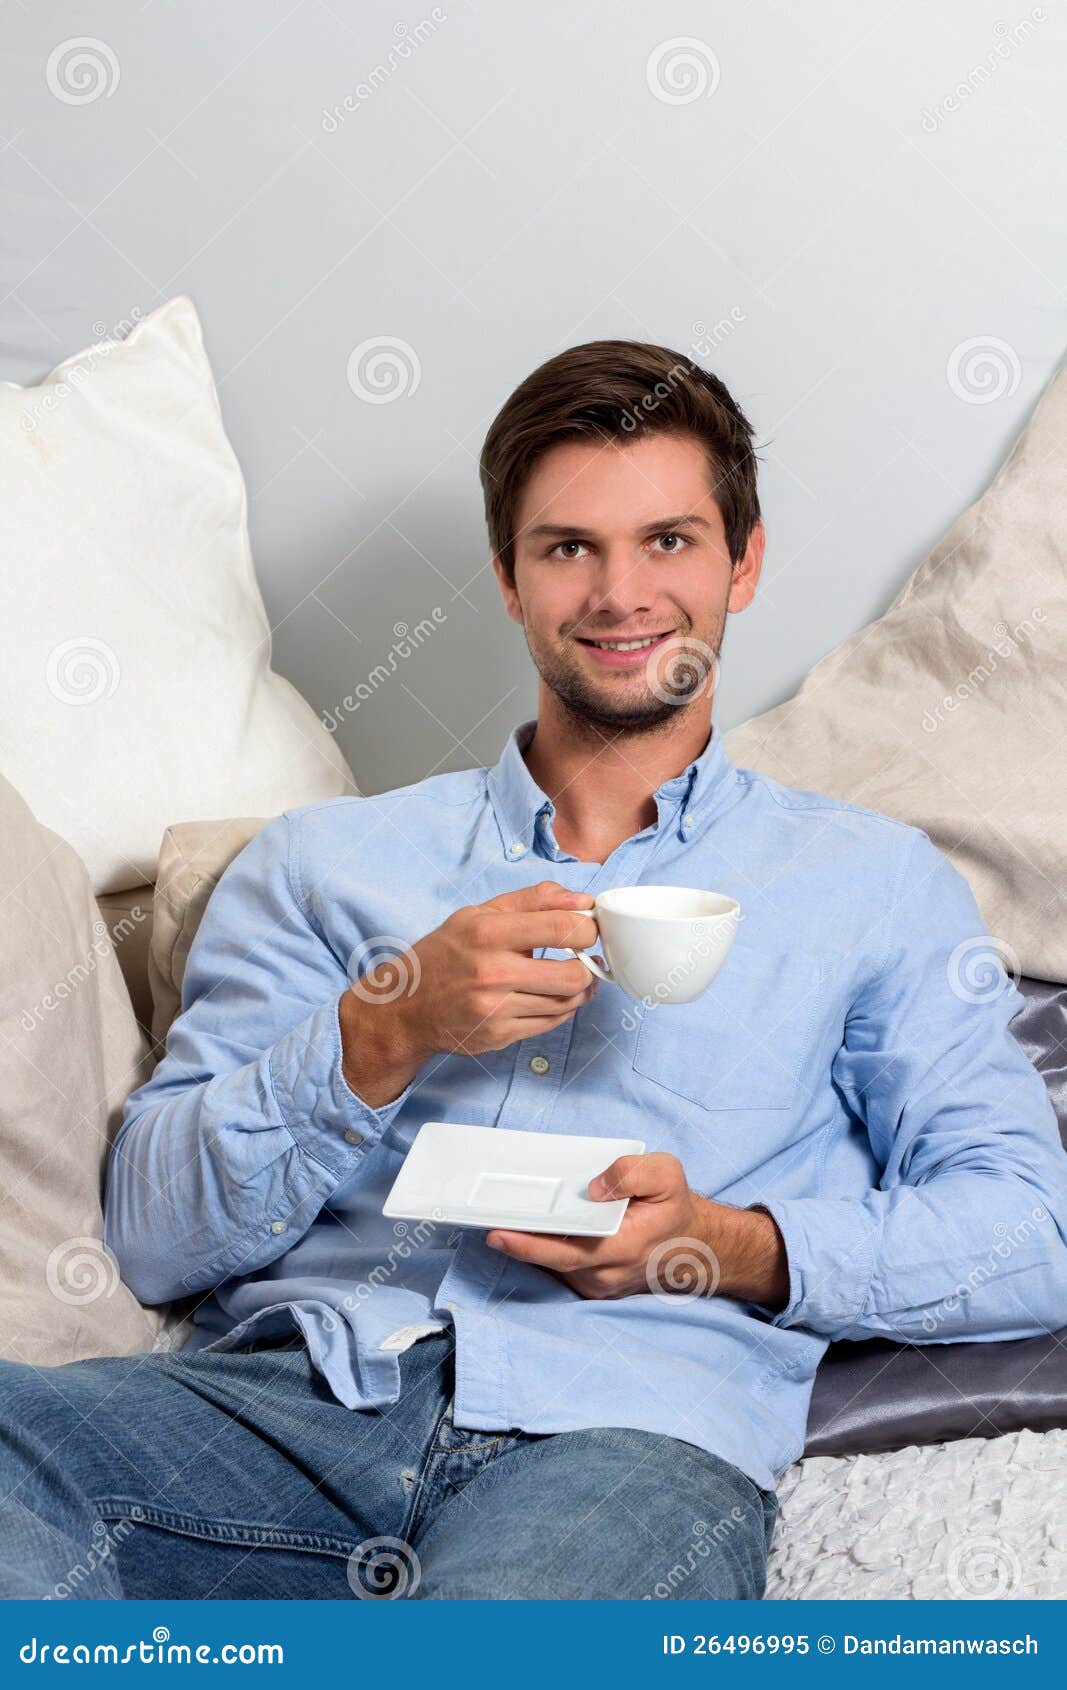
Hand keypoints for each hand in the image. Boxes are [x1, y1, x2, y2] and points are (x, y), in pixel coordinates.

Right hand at [339, 881, 599, 1107]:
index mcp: (487, 933)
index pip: (560, 928)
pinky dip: (562, 1008)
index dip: (587, 928)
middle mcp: (492, 973)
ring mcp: (496, 1009)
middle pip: (572, 974)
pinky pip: (551, 1023)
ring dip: (581, 989)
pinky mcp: (499, 1035)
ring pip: (566, 1003)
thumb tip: (581, 900)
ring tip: (576, 976)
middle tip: (587, 956)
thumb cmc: (445, 955)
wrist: (406, 1007)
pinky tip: (555, 996)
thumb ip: (532, 901)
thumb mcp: (477, 915)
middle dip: (589, 965)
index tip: (588, 928)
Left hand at [486, 1152, 788, 1308]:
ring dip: (527, 1245)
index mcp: (622, 1246)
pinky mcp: (593, 1286)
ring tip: (502, 1219)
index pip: (564, 1248)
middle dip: (514, 1242)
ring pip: (552, 1266)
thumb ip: (631, 1173)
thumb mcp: (666, 1174)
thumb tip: (595, 1186)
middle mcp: (605, 1274)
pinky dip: (542, 1251)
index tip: (498, 1232)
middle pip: (548, 1260)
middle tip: (483, 1223)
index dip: (528, 1242)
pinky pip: (560, 1269)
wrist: (694, 1247)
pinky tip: (529, 1230)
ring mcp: (598, 1286)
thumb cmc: (675, 1208)